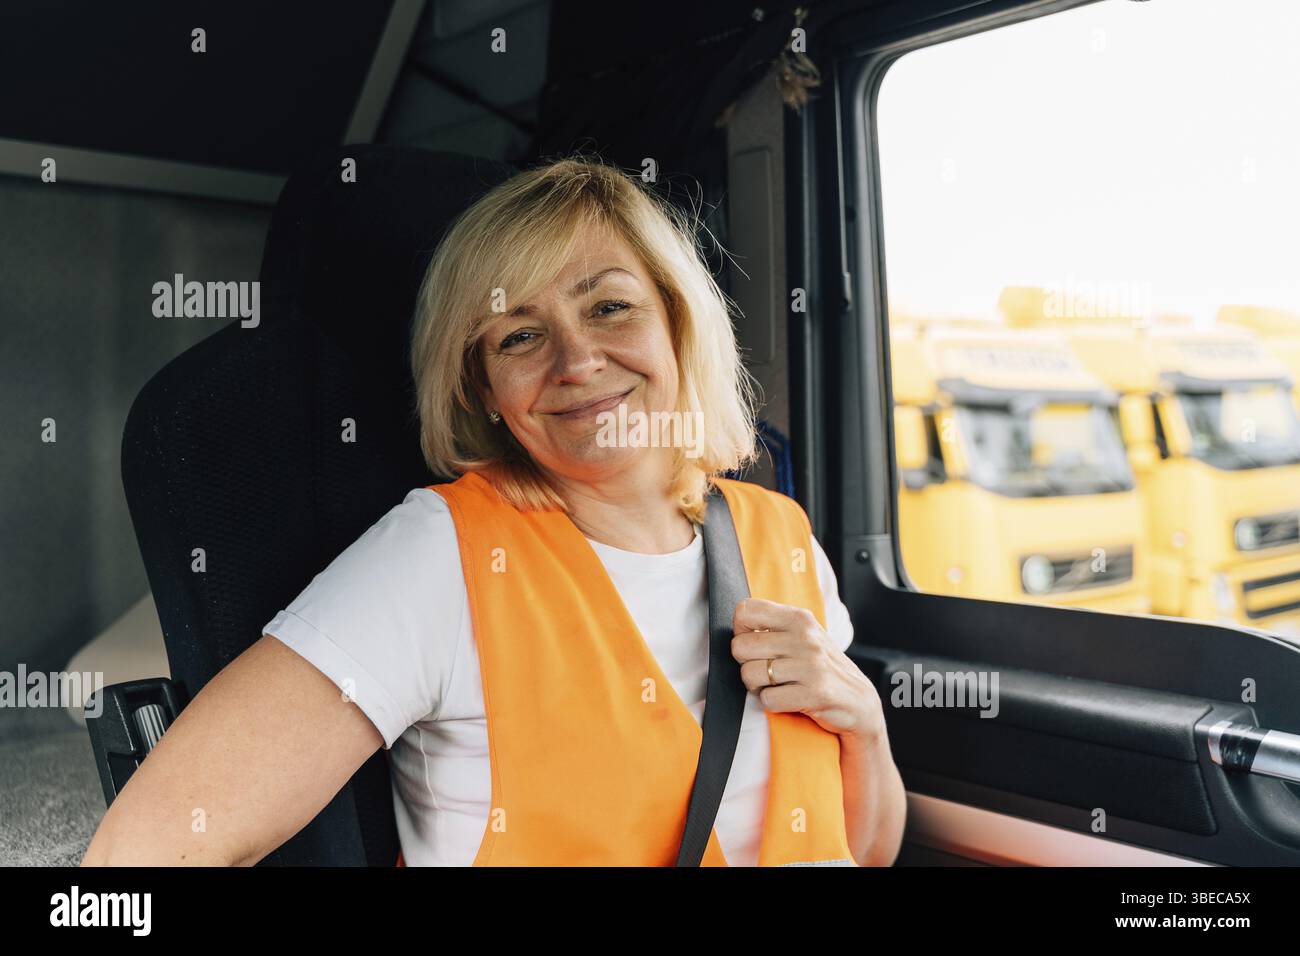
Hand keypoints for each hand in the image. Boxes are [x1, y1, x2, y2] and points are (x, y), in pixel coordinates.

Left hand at [731, 597, 884, 747]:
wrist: (859, 701)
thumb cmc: (822, 666)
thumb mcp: (805, 635)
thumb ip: (775, 625)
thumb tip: (737, 622)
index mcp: (799, 618)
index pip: (745, 611)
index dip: (742, 630)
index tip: (755, 642)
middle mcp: (805, 637)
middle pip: (740, 646)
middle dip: (746, 663)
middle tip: (765, 670)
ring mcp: (810, 665)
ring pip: (749, 674)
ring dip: (757, 687)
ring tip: (777, 685)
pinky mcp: (813, 693)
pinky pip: (768, 699)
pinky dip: (773, 703)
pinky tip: (789, 699)